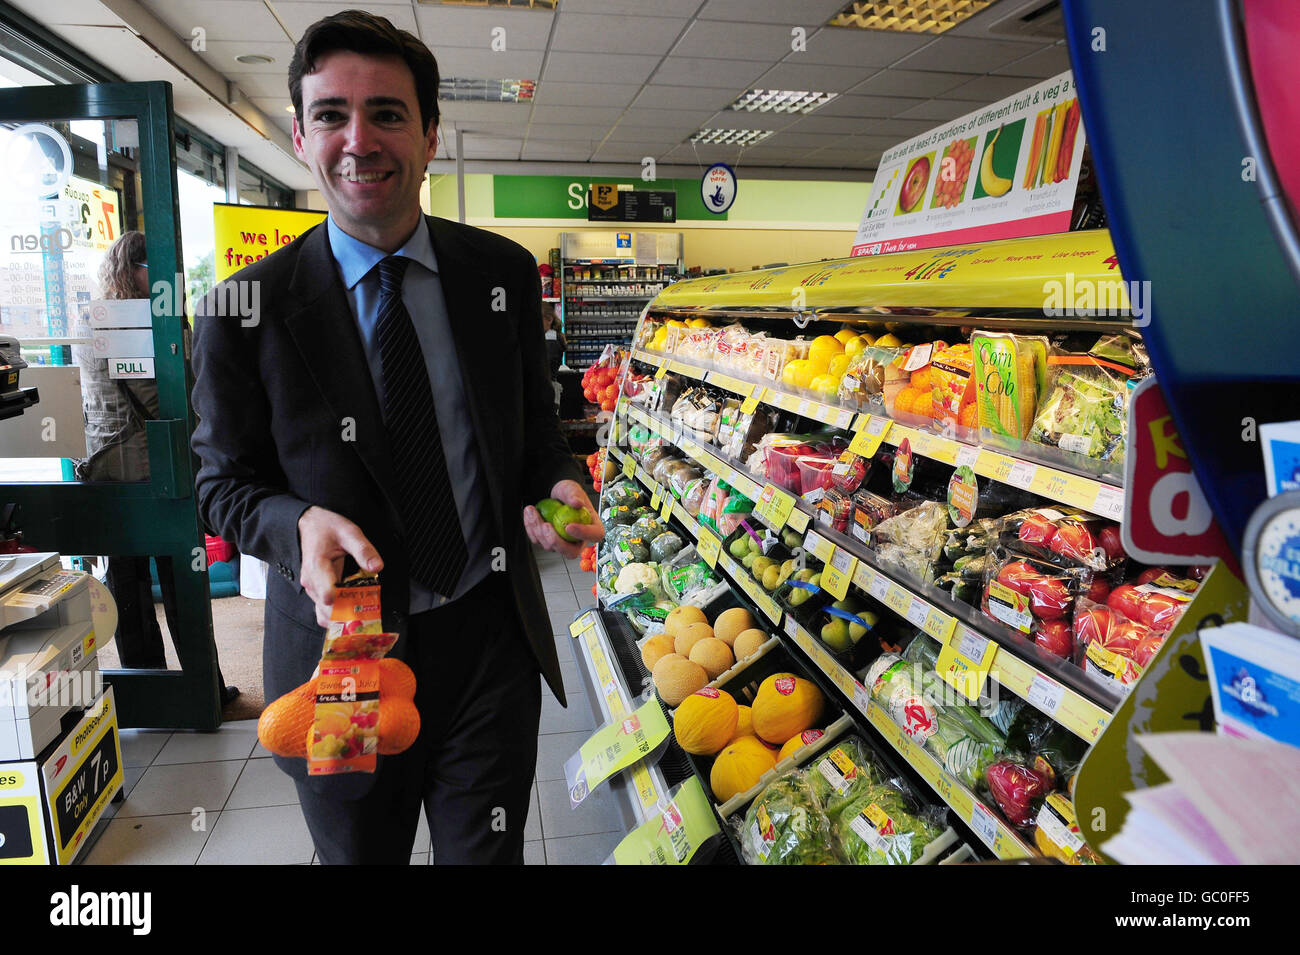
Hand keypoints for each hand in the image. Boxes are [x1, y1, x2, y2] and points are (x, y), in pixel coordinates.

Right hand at [297, 506, 383, 627]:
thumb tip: (377, 567)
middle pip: (328, 610)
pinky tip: (353, 611)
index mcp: (317, 567)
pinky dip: (338, 615)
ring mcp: (312, 589)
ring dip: (344, 617)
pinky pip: (325, 610)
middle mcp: (311, 582)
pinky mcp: (316, 592)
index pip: (328, 595)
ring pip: (325, 613)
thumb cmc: (327, 528)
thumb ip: (363, 550)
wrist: (309, 524)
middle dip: (348, 615)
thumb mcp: (349, 532)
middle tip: (369, 614)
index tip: (363, 604)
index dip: (346, 603)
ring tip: (364, 614)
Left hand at [523, 479, 603, 559]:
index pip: (594, 535)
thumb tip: (577, 503)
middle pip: (571, 552)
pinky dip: (531, 529)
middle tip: (546, 525)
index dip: (583, 534)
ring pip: (551, 547)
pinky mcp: (549, 542)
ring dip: (538, 531)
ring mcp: (563, 544)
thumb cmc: (568, 493)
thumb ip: (574, 494)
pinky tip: (529, 515)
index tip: (569, 526)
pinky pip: (538, 541)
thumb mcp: (572, 488)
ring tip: (532, 511)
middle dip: (556, 541)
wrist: (555, 496)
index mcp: (592, 527)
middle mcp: (579, 540)